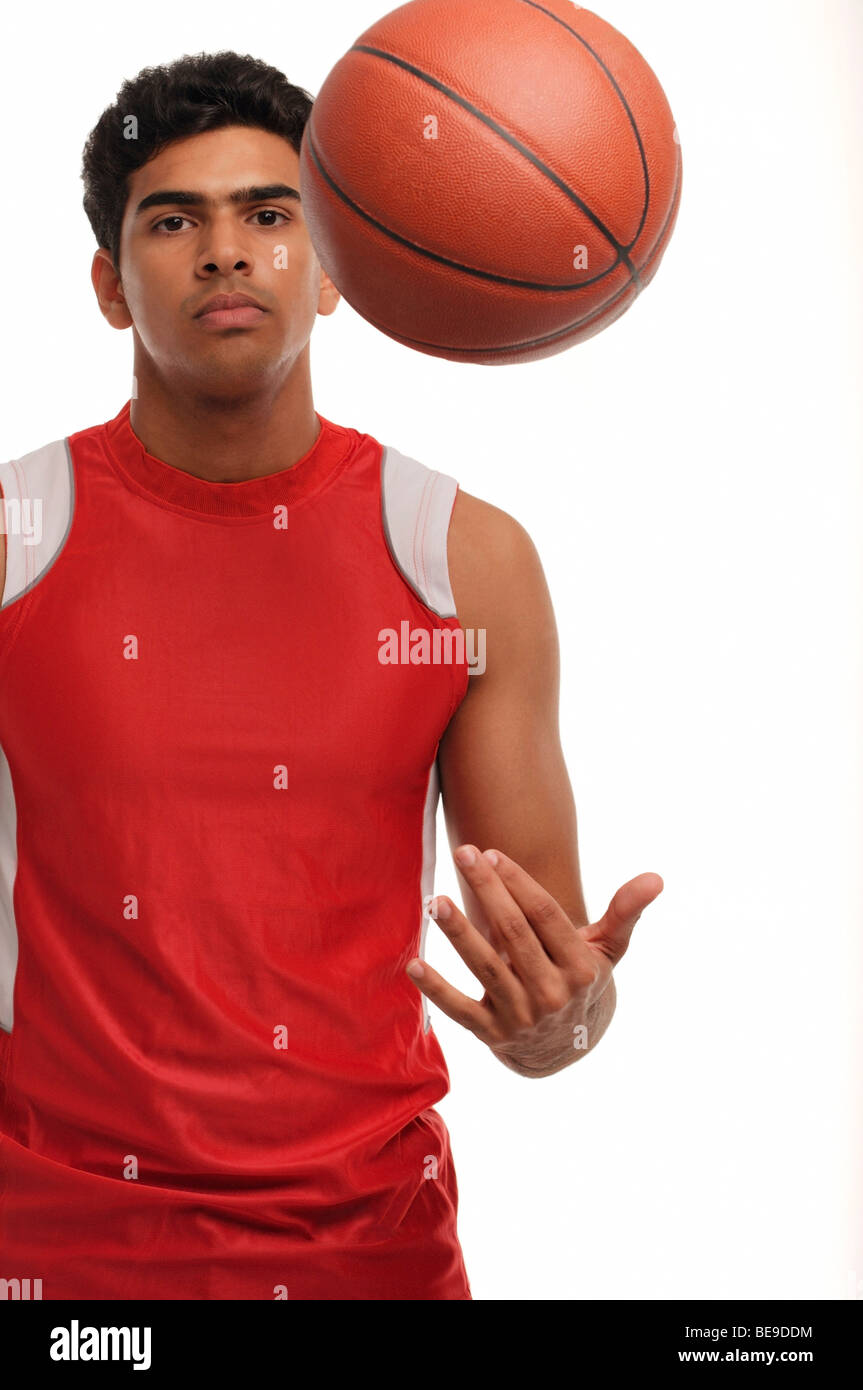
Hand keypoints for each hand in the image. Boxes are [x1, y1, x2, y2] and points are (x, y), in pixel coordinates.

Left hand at [405, 845, 662, 1073]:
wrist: (567, 1048)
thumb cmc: (584, 982)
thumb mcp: (609, 950)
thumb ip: (626, 911)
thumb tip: (656, 877)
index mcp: (580, 968)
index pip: (546, 917)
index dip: (519, 883)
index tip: (493, 854)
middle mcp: (552, 993)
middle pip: (514, 933)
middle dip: (486, 890)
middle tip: (464, 855)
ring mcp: (521, 1016)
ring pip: (485, 967)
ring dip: (458, 932)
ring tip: (435, 900)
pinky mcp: (492, 1034)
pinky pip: (459, 1010)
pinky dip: (436, 989)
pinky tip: (414, 963)